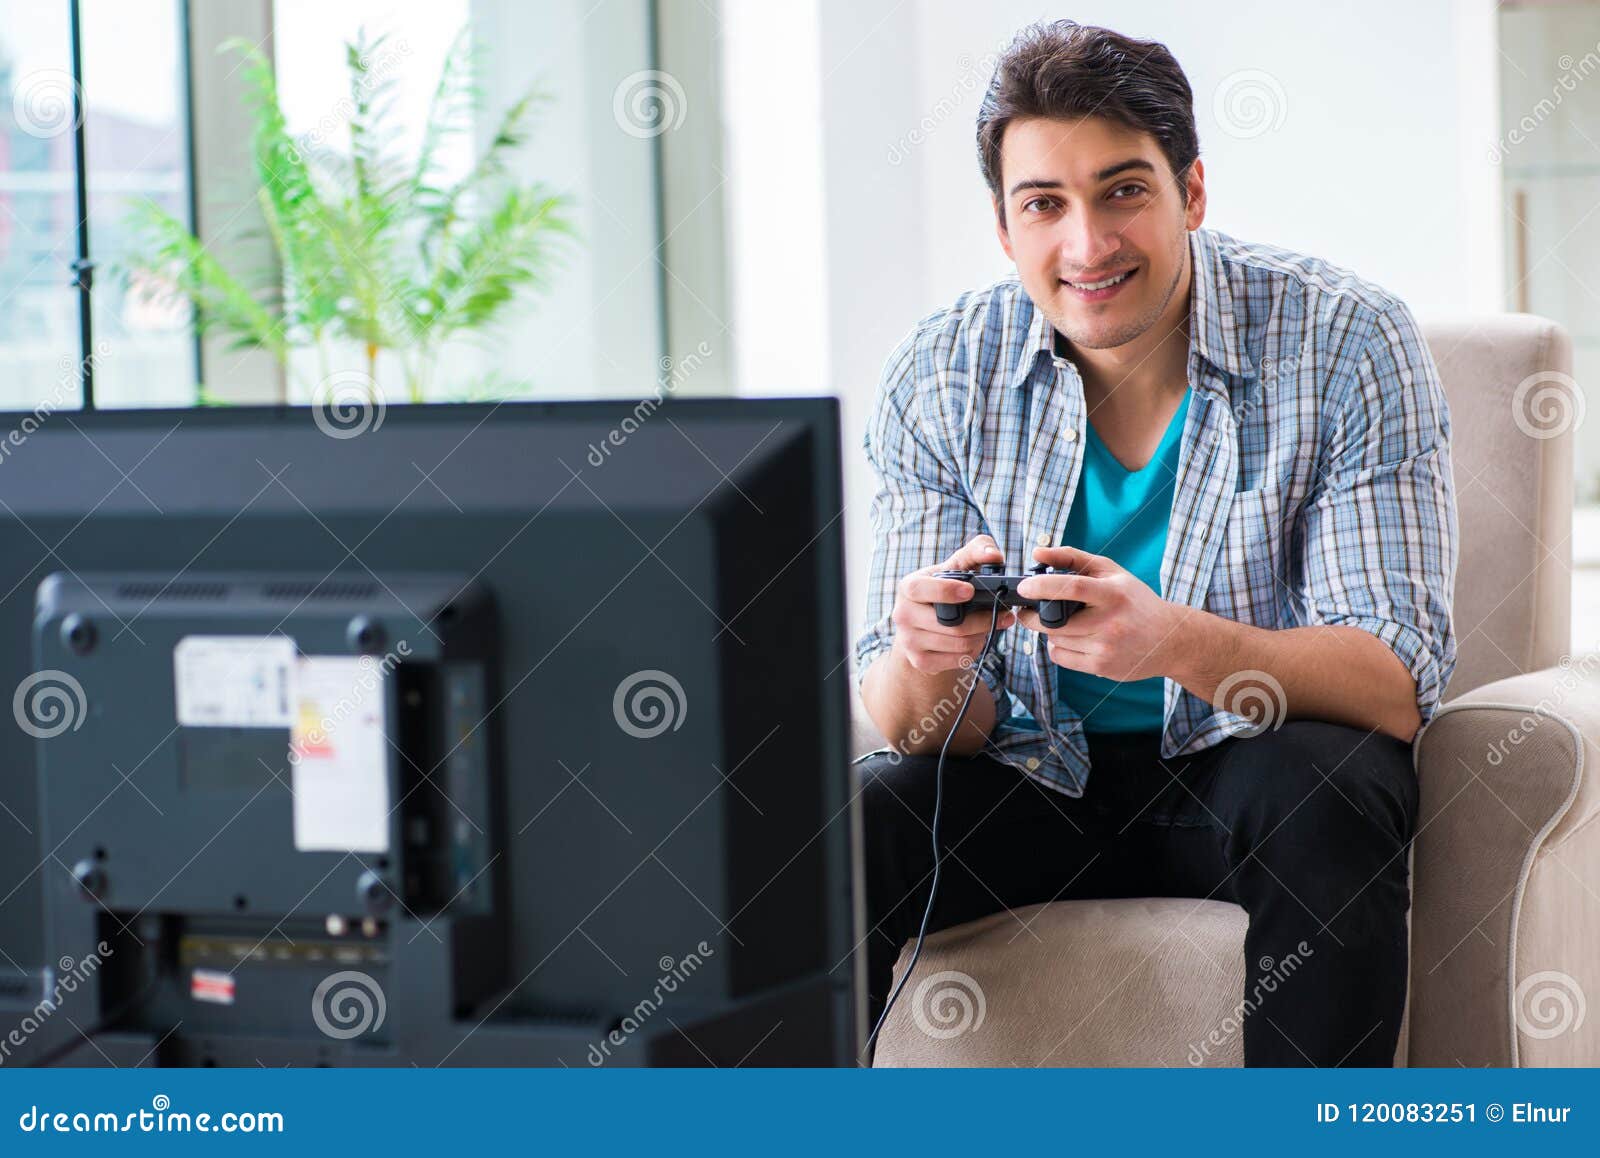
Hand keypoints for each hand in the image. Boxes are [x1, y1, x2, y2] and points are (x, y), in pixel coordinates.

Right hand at [889, 534, 1017, 673]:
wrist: (922, 628)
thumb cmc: (943, 591)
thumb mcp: (955, 567)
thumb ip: (976, 551)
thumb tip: (994, 556)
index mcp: (908, 587)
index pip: (919, 588)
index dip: (945, 591)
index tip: (969, 591)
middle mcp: (903, 614)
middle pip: (951, 624)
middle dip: (983, 620)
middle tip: (1005, 615)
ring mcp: (909, 641)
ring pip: (959, 644)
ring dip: (981, 636)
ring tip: (988, 626)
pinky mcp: (920, 661)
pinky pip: (957, 659)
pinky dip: (973, 651)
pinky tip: (975, 640)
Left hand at [1015, 545, 1183, 681]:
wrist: (1169, 640)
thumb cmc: (1135, 601)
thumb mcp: (1111, 572)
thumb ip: (1073, 558)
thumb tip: (1037, 552)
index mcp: (1113, 594)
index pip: (1071, 588)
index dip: (1042, 586)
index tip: (1023, 587)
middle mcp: (1110, 623)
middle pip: (1054, 623)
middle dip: (1032, 616)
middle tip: (1027, 609)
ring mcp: (1106, 648)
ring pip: (1055, 641)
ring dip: (1049, 632)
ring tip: (1063, 623)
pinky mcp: (1102, 667)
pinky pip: (1061, 658)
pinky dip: (1058, 647)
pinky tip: (1072, 639)